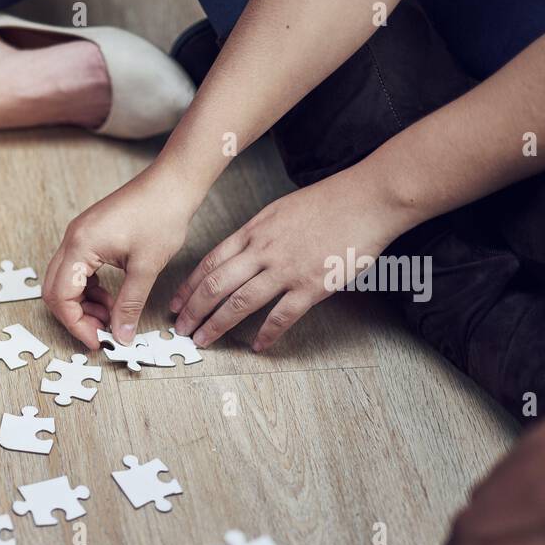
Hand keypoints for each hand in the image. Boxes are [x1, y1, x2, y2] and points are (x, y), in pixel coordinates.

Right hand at [42, 168, 194, 348]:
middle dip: (76, 316)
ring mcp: (79, 236)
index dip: (76, 324)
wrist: (172, 183)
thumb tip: (120, 334)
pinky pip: (78, 270)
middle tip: (101, 332)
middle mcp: (72, 239)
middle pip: (55, 290)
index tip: (98, 340)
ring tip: (112, 315)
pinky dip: (89, 290)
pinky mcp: (89, 236)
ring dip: (83, 304)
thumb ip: (129, 305)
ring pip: (65, 282)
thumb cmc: (160, 214)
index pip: (61, 297)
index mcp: (80, 246)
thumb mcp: (146, 268)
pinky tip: (111, 297)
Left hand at [171, 166, 407, 350]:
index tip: (176, 304)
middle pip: (216, 286)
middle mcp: (263, 251)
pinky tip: (257, 346)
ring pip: (240, 303)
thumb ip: (258, 233)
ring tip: (203, 341)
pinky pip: (282, 316)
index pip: (210, 263)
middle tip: (181, 329)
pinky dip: (267, 334)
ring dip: (217, 325)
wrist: (368, 198)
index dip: (189, 287)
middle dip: (193, 311)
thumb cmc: (329, 201)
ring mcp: (286, 269)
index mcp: (253, 231)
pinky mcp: (311, 285)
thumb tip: (241, 253)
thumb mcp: (280, 210)